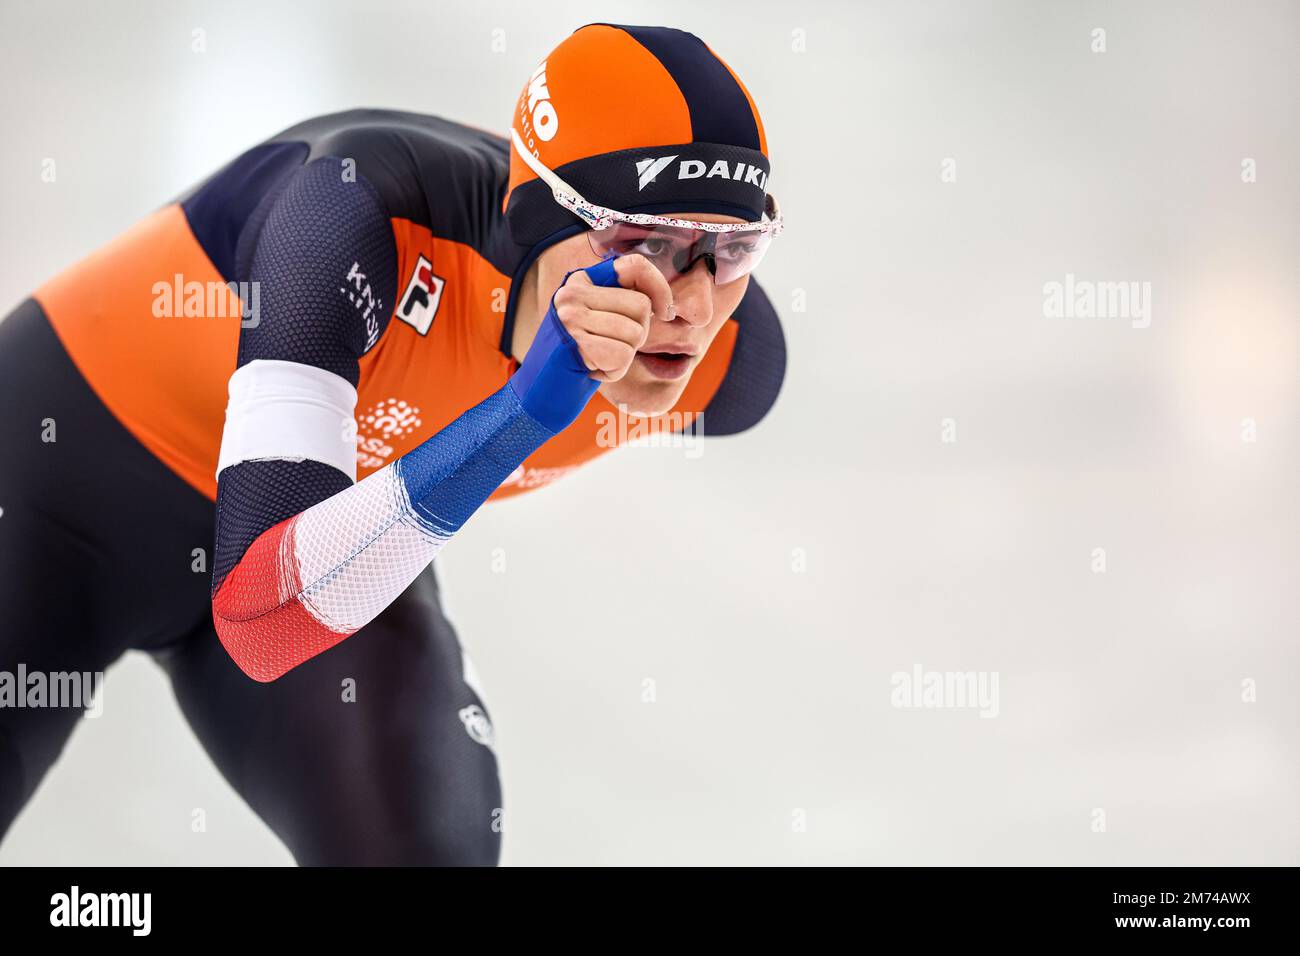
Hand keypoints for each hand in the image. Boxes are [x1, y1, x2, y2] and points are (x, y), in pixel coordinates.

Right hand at [553, 254, 673, 382]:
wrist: (543, 386)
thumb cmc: (582, 353)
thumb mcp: (601, 319)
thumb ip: (625, 303)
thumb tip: (665, 308)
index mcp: (582, 280)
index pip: (634, 265)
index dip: (659, 287)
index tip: (664, 312)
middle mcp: (573, 292)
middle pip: (641, 306)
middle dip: (638, 334)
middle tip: (612, 346)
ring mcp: (571, 316)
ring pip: (635, 334)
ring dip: (625, 356)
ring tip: (599, 358)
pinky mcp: (574, 341)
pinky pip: (622, 356)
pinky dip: (615, 370)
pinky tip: (594, 368)